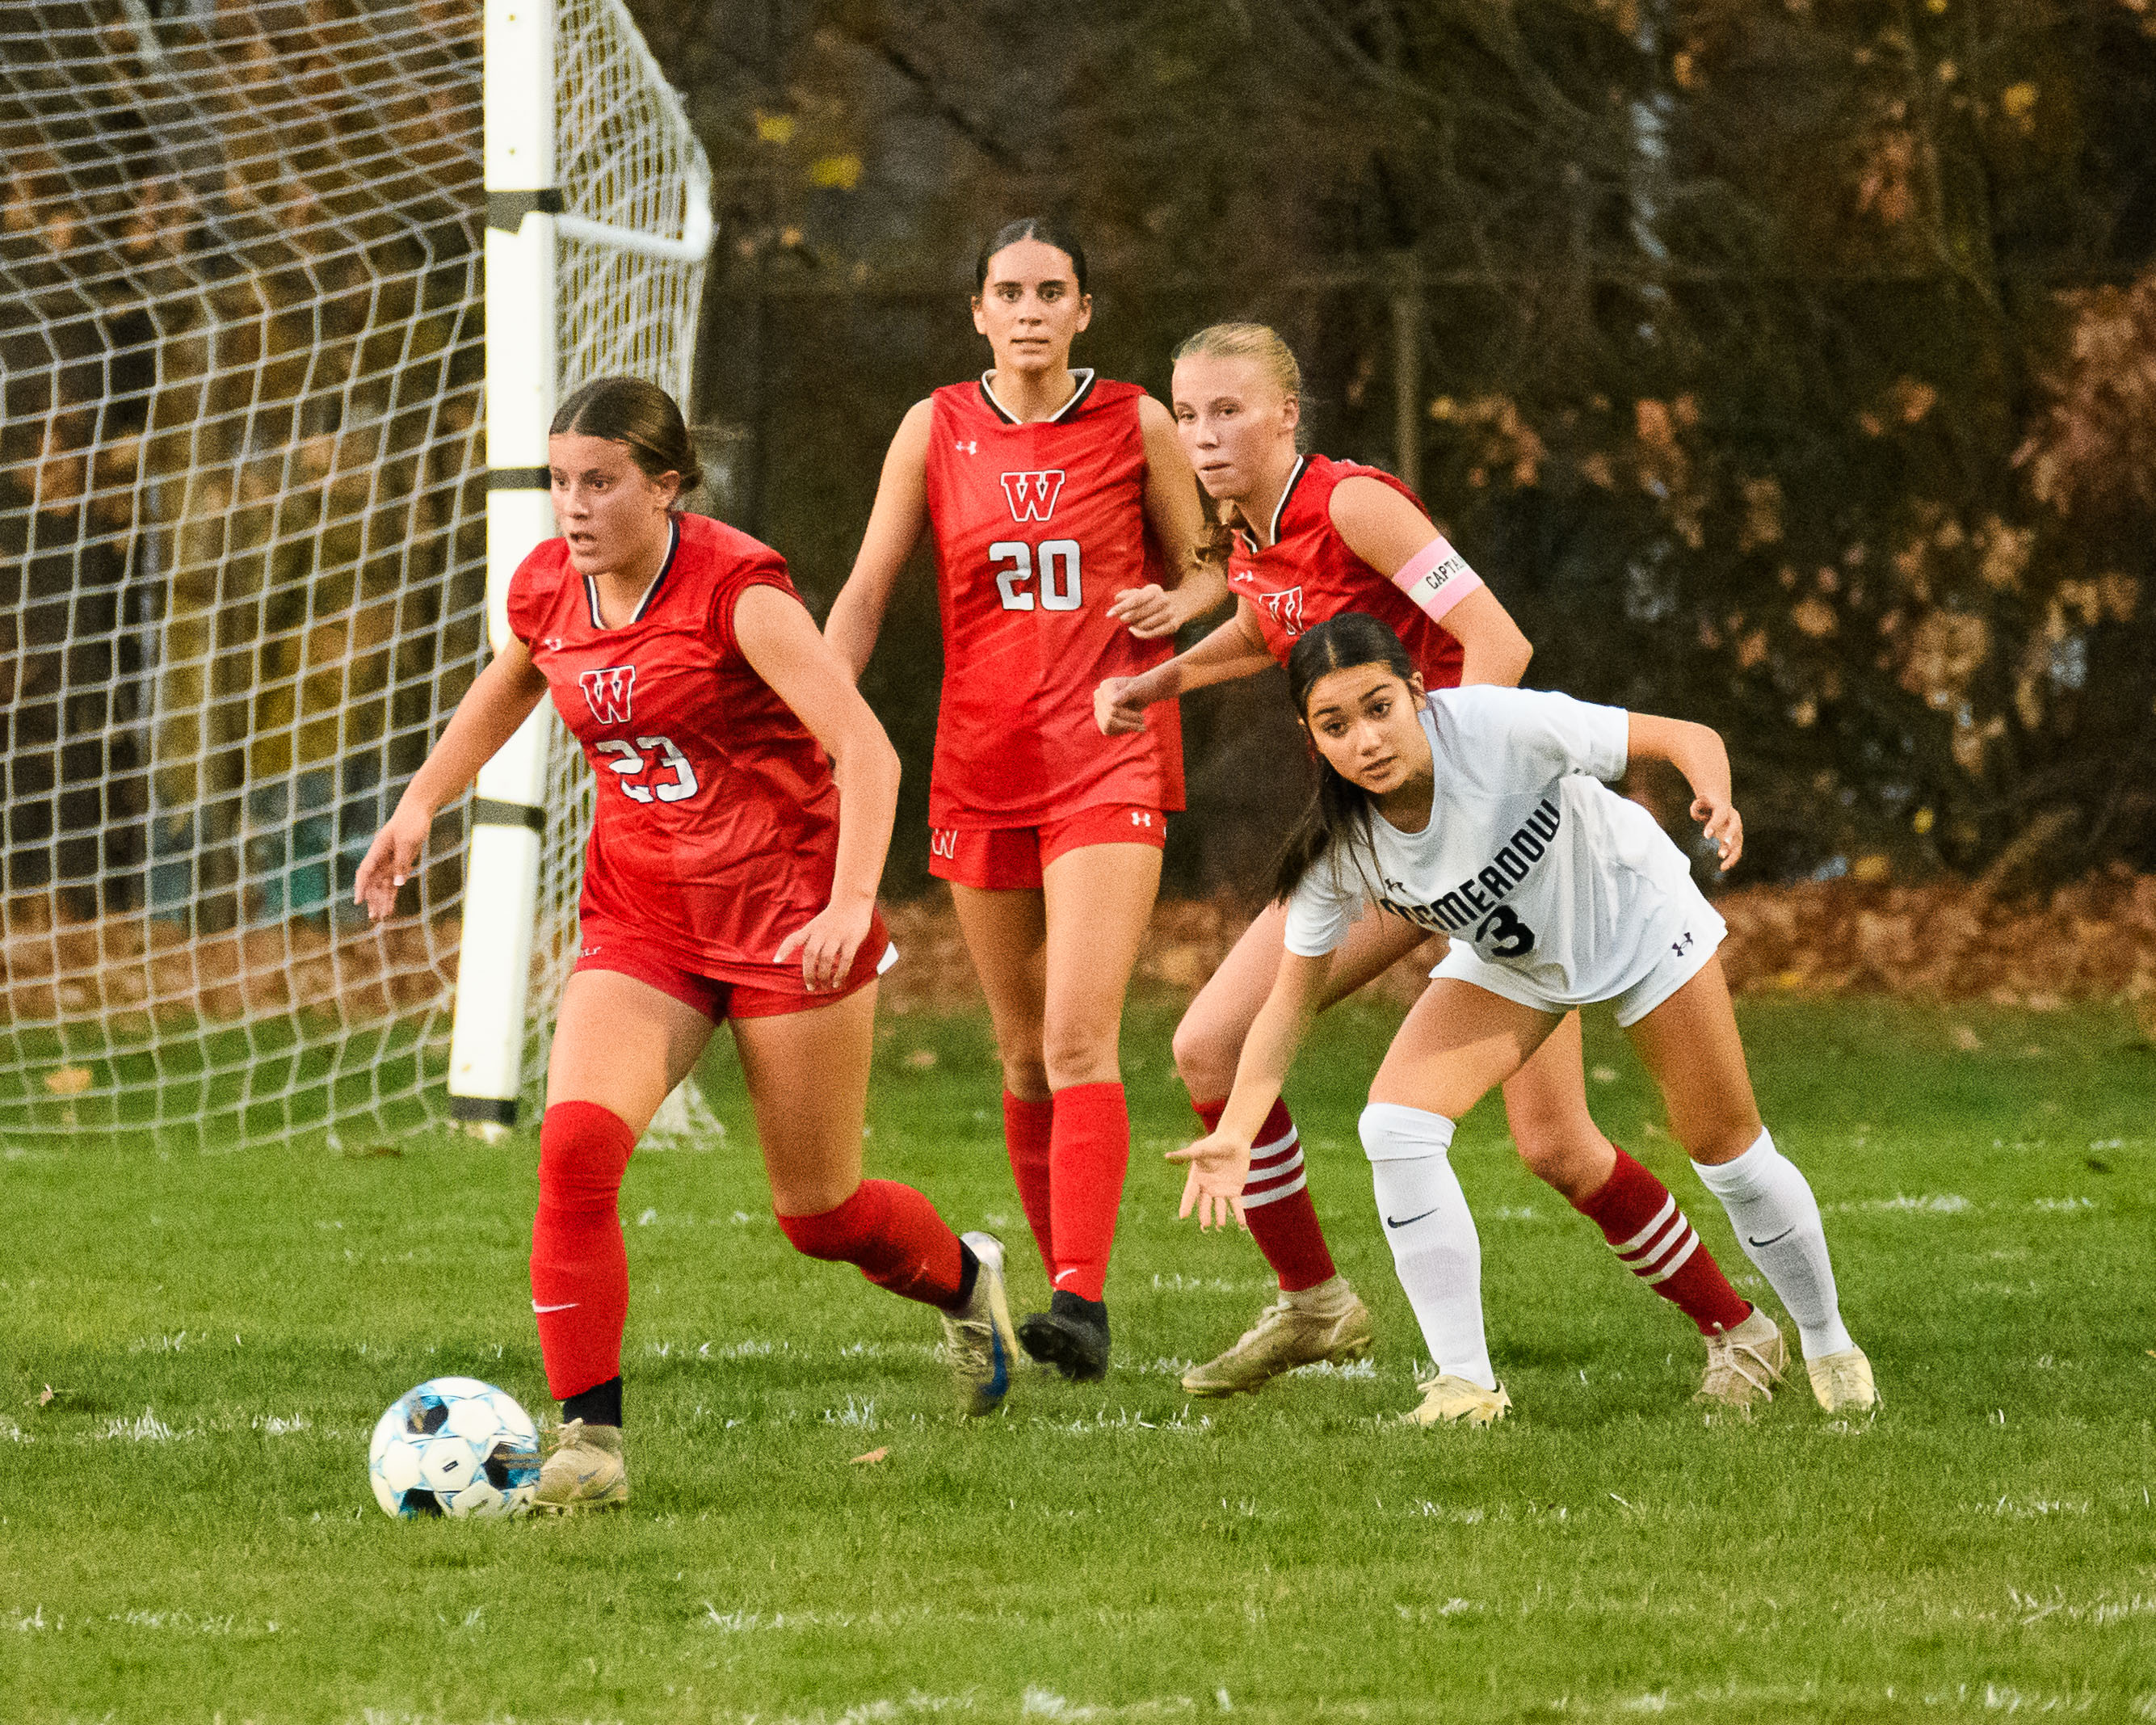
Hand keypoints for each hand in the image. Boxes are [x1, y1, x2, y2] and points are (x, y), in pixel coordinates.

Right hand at [352, 801, 434, 921]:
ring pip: (382, 886)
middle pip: (372, 883)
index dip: (361, 887)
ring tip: (381, 918)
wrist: (419, 811)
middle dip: (372, 900)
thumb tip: (398, 884)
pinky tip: (390, 908)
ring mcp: (389, 862)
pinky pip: (393, 883)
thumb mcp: (408, 842)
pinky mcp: (400, 864)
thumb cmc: (412, 822)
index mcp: (377, 850)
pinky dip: (392, 895)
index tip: (358, 900)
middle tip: (374, 917)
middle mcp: (380, 858)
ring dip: (381, 901)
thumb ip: (402, 863)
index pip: (365, 872)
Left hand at [774, 899, 873, 993]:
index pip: (794, 938)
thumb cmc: (833, 918)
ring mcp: (837, 936)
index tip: (776, 961)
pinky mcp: (852, 939)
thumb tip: (809, 964)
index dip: (784, 949)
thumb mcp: (816, 925)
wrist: (852, 900)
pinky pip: (845, 960)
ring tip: (825, 987)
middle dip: (809, 974)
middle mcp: (821, 932)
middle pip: (810, 955)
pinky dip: (840, 974)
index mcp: (811, 929)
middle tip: (810, 987)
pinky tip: (837, 983)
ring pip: (826, 959)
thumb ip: (809, 940)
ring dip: (824, 976)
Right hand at [1094, 675, 1149, 736]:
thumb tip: (1112, 702)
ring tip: (1141, 725)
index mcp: (1106, 686)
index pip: (1111, 707)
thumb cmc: (1142, 689)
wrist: (1143, 694)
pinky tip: (1132, 725)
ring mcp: (1099, 707)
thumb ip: (1126, 694)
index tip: (1142, 718)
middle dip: (1128, 722)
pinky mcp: (1101, 718)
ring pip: (1106, 724)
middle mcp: (1099, 696)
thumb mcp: (1138, 690)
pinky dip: (1121, 730)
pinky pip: (1107, 729)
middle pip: (1109, 717)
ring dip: (1125, 727)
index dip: (1127, 715)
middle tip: (1143, 722)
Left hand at [1106, 583, 1186, 639]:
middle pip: (1139, 612)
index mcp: (1155, 590)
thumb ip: (1128, 595)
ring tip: (1133, 622)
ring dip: (1135, 625)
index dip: (1122, 607)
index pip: (1136, 599)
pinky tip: (1133, 630)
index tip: (1109, 614)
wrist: (1181, 604)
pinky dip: (1141, 634)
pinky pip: (1153, 633)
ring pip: (1145, 624)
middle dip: (1127, 617)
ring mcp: (1169, 614)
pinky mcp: (1173, 626)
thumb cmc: (1154, 599)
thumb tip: (1117, 598)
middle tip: (1122, 618)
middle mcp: (1164, 600)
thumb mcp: (1143, 593)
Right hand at [1165, 1131, 1252, 1231]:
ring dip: (1220, 1216)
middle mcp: (1207, 1187)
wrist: (1233, 1141)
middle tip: (1205, 1225)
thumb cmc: (1214, 1144)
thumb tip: (1167, 1157)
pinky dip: (1239, 1215)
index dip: (1186, 1205)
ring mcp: (1221, 1190)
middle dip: (1204, 1214)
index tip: (1183, 1216)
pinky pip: (1236, 1205)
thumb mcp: (1199, 1150)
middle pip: (1204, 1204)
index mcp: (1196, 1179)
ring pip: (1219, 1207)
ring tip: (1220, 1225)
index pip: (1190, 1194)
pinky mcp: (1234, 1190)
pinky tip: (1242, 1225)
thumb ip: (1185, 1155)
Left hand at [1692, 794, 1743, 870]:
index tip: (1706, 836)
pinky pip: (1736, 850)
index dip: (1714, 825)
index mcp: (1725, 809)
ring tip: (1723, 866)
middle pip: (1735, 827)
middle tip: (1724, 848)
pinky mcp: (1735, 840)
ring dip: (1731, 853)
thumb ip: (1697, 807)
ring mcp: (1736, 830)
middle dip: (1730, 837)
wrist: (1719, 805)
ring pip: (1738, 842)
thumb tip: (1698, 815)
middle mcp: (1734, 819)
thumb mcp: (1700, 803)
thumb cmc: (1707, 804)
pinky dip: (1731, 859)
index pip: (1721, 816)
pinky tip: (1723, 868)